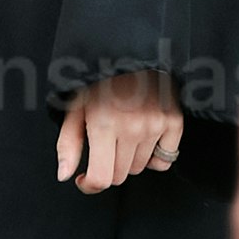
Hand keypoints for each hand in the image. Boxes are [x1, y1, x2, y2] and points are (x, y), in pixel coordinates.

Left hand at [54, 67, 185, 195]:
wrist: (131, 53)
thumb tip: (65, 176)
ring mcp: (155, 125)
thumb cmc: (99, 80)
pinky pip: (165, 159)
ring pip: (139, 168)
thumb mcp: (74, 107)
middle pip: (120, 175)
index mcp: (103, 124)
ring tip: (122, 136)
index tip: (84, 178)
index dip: (89, 185)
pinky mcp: (174, 122)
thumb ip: (68, 144)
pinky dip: (154, 156)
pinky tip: (143, 141)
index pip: (102, 178)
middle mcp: (132, 128)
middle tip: (103, 149)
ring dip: (128, 160)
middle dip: (107, 168)